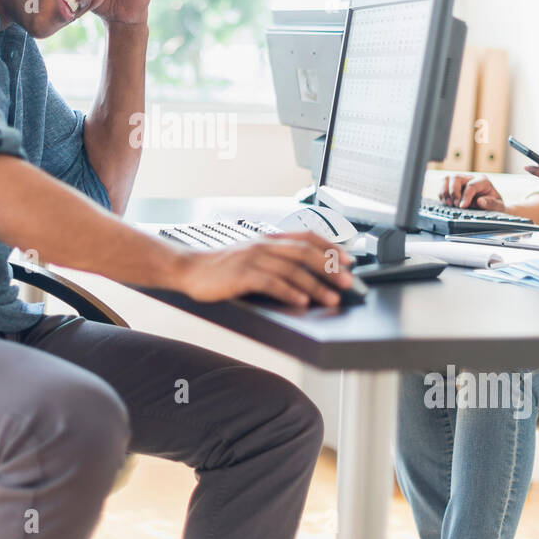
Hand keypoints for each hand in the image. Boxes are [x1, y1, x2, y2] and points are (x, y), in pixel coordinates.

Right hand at [175, 232, 355, 307]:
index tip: (349, 259)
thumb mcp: (252, 256)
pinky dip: (289, 292)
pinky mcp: (242, 275)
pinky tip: (301, 301)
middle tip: (348, 282)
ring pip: (292, 270)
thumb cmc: (222, 267)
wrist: (190, 269)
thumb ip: (276, 259)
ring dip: (315, 285)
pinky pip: (271, 283)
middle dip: (330, 268)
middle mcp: (264, 245)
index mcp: (269, 239)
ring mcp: (253, 259)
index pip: (307, 237)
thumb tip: (306, 273)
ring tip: (331, 298)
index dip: (331, 247)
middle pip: (305, 253)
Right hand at [440, 174, 504, 210]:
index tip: (462, 207)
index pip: (471, 185)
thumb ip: (492, 204)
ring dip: (445, 192)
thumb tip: (480, 201)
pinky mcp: (452, 185)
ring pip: (446, 179)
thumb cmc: (494, 205)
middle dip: (453, 192)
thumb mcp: (498, 206)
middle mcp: (470, 178)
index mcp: (483, 181)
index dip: (465, 196)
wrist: (491, 205)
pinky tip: (447, 203)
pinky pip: (442, 185)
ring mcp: (460, 181)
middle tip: (456, 205)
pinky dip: (442, 194)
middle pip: (456, 178)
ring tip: (450, 204)